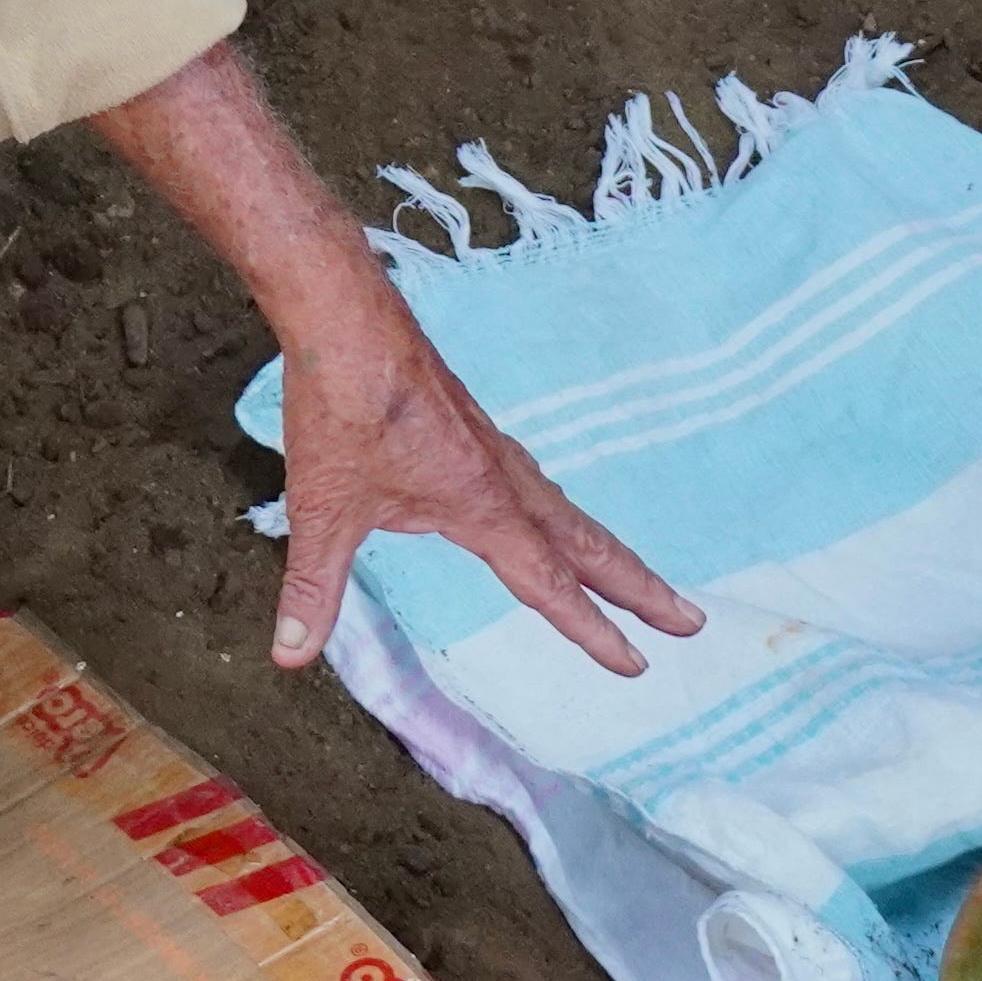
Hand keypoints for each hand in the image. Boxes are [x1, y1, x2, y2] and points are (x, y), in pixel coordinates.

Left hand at [76, 40, 706, 677]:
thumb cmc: (338, 405)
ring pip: (568, 513)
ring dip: (607, 553)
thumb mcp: (321, 508)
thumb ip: (313, 587)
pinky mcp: (474, 430)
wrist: (344, 314)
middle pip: (589, 546)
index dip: (593, 631)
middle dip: (640, 589)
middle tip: (690, 622)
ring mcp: (494, 451)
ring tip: (638, 581)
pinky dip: (562, 515)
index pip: (549, 585)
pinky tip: (548, 517)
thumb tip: (291, 654)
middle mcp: (504, 479)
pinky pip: (537, 485)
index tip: (637, 665)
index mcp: (481, 505)